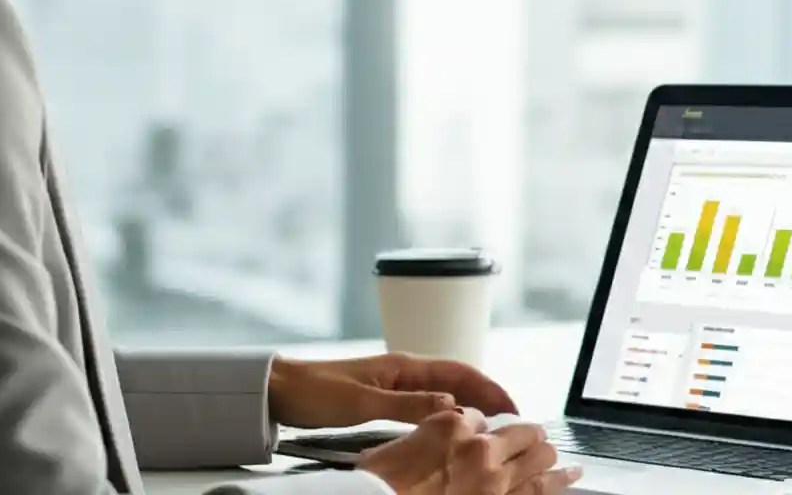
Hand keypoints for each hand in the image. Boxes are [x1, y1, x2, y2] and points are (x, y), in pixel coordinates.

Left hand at [268, 352, 517, 428]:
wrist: (279, 389)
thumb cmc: (315, 392)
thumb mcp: (364, 404)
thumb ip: (409, 406)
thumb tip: (453, 408)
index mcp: (404, 366)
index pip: (461, 373)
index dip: (490, 388)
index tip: (513, 407)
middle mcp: (404, 370)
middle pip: (458, 380)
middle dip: (488, 397)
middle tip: (512, 420)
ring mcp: (395, 382)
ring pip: (445, 391)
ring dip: (470, 405)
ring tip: (490, 426)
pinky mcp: (384, 396)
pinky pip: (427, 401)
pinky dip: (447, 411)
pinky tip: (452, 426)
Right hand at [359, 408, 583, 494]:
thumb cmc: (378, 488)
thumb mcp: (394, 450)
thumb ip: (428, 437)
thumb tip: (440, 439)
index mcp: (450, 427)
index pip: (481, 418)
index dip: (482, 429)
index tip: (484, 436)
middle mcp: (479, 449)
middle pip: (522, 432)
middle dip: (529, 436)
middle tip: (535, 439)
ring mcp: (495, 480)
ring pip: (540, 457)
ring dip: (550, 455)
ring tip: (560, 457)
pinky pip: (539, 491)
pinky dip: (559, 481)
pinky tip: (571, 476)